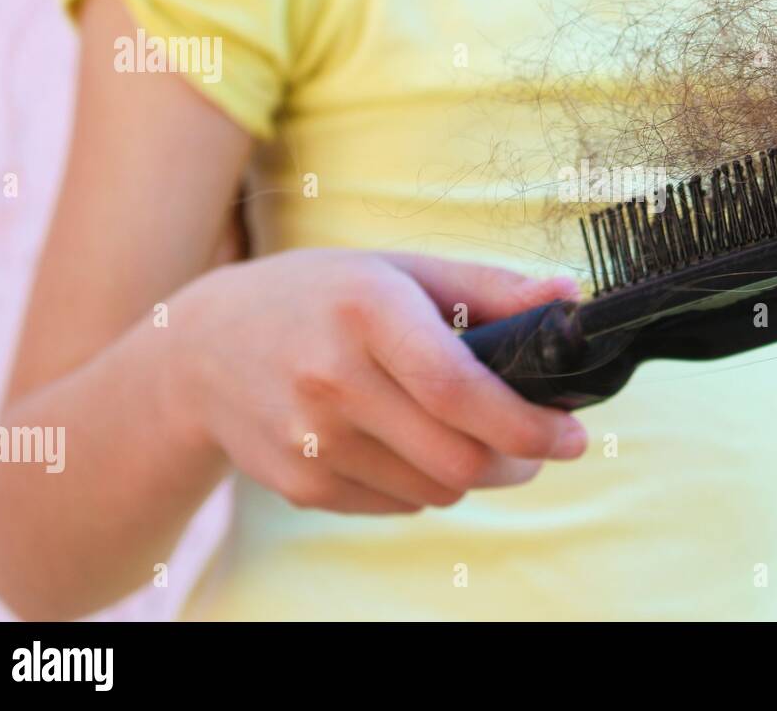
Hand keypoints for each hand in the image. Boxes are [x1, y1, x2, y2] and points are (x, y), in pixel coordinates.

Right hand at [165, 249, 587, 513]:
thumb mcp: (399, 270)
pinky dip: (425, 484)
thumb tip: (570, 296)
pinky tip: (408, 445)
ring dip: (474, 473)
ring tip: (471, 436)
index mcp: (367, 310)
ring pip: (437, 490)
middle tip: (535, 444)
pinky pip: (398, 506)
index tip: (575, 435)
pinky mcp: (299, 485)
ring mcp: (309, 439)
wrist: (201, 350)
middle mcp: (331, 378)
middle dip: (518, 461)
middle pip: (458, 458)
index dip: (528, 422)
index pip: (459, 389)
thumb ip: (490, 287)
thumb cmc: (321, 298)